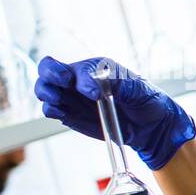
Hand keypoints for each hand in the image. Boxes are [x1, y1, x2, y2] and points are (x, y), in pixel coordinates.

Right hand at [34, 56, 195, 170]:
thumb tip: (95, 86)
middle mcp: (79, 80)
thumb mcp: (137, 89)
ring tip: (58, 101)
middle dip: (50, 74)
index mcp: (95, 68)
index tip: (95, 94)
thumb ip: (117, 84)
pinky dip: (51, 110)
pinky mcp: (70, 115)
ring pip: (45, 88)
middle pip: (48, 69)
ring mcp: (72, 97)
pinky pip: (52, 110)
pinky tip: (61, 113)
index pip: (78, 67)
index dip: (82, 78)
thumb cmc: (145, 100)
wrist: (150, 126)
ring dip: (46, 93)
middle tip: (63, 83)